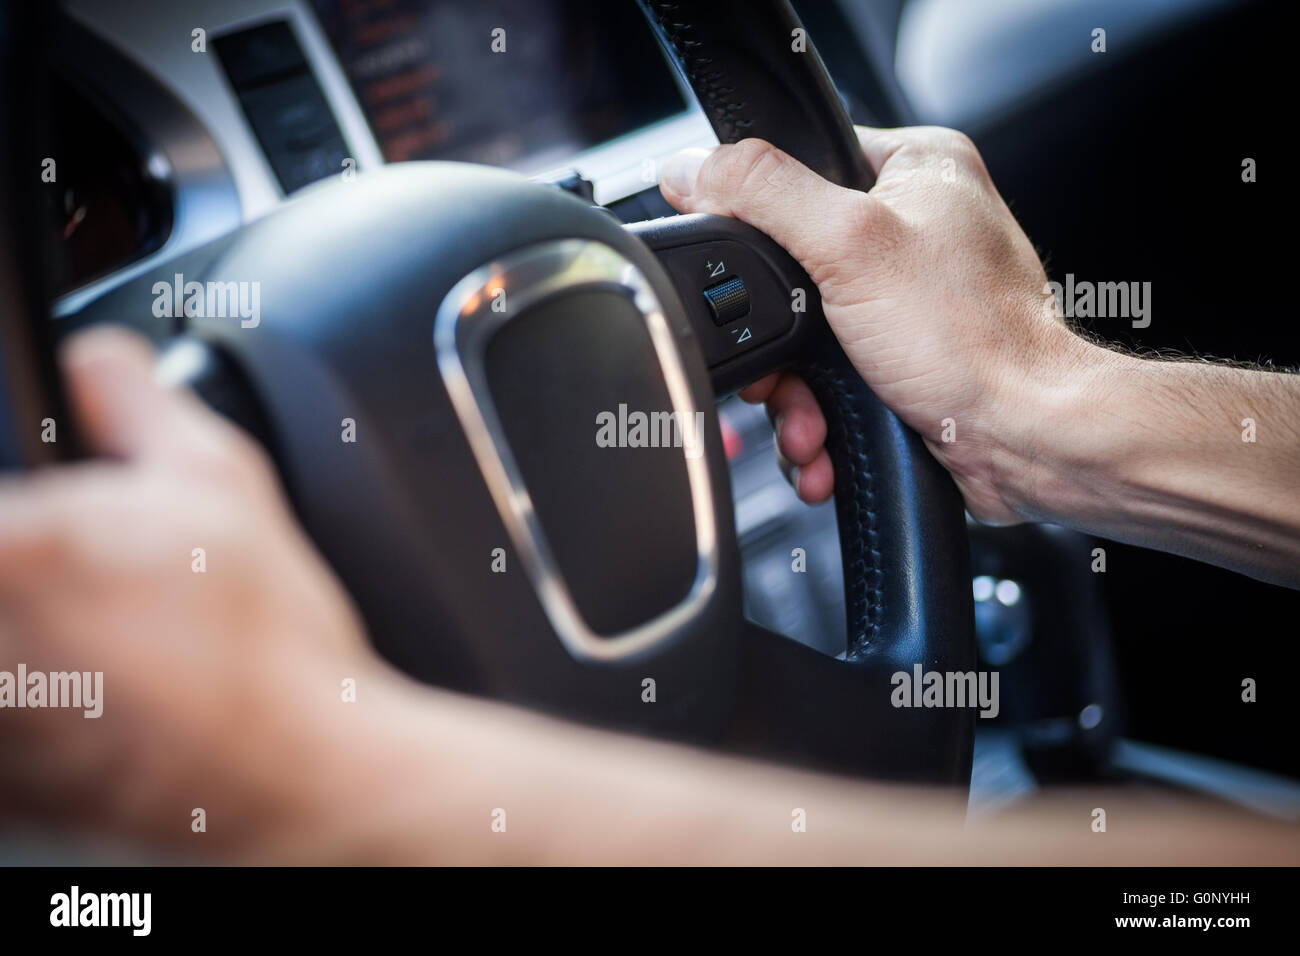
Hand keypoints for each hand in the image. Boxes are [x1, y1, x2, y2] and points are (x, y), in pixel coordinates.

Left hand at [0, 327, 378, 850]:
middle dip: (37, 567)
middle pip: (5, 571)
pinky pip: (11, 718)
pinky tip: (113, 699)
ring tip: (120, 645)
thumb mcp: (219, 478)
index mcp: (6, 550)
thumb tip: (97, 362)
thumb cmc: (263, 645)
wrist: (296, 773)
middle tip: (105, 584)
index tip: (53, 518)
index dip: (27, 507)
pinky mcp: (2, 790)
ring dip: (39, 640)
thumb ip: (135, 398)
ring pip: (9, 648)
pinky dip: (44, 705)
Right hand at [660, 127, 1087, 520]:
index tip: (745, 266)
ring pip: (805, 337)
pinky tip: (823, 440)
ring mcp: (911, 297)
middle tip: (778, 372)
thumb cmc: (974, 341)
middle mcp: (917, 225)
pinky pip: (831, 379)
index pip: (802, 162)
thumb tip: (695, 166)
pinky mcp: (905, 358)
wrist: (1026, 441)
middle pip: (790, 267)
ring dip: (792, 395)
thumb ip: (765, 194)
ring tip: (808, 423)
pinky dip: (818, 417)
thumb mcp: (850, 245)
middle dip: (776, 344)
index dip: (757, 218)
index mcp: (916, 168)